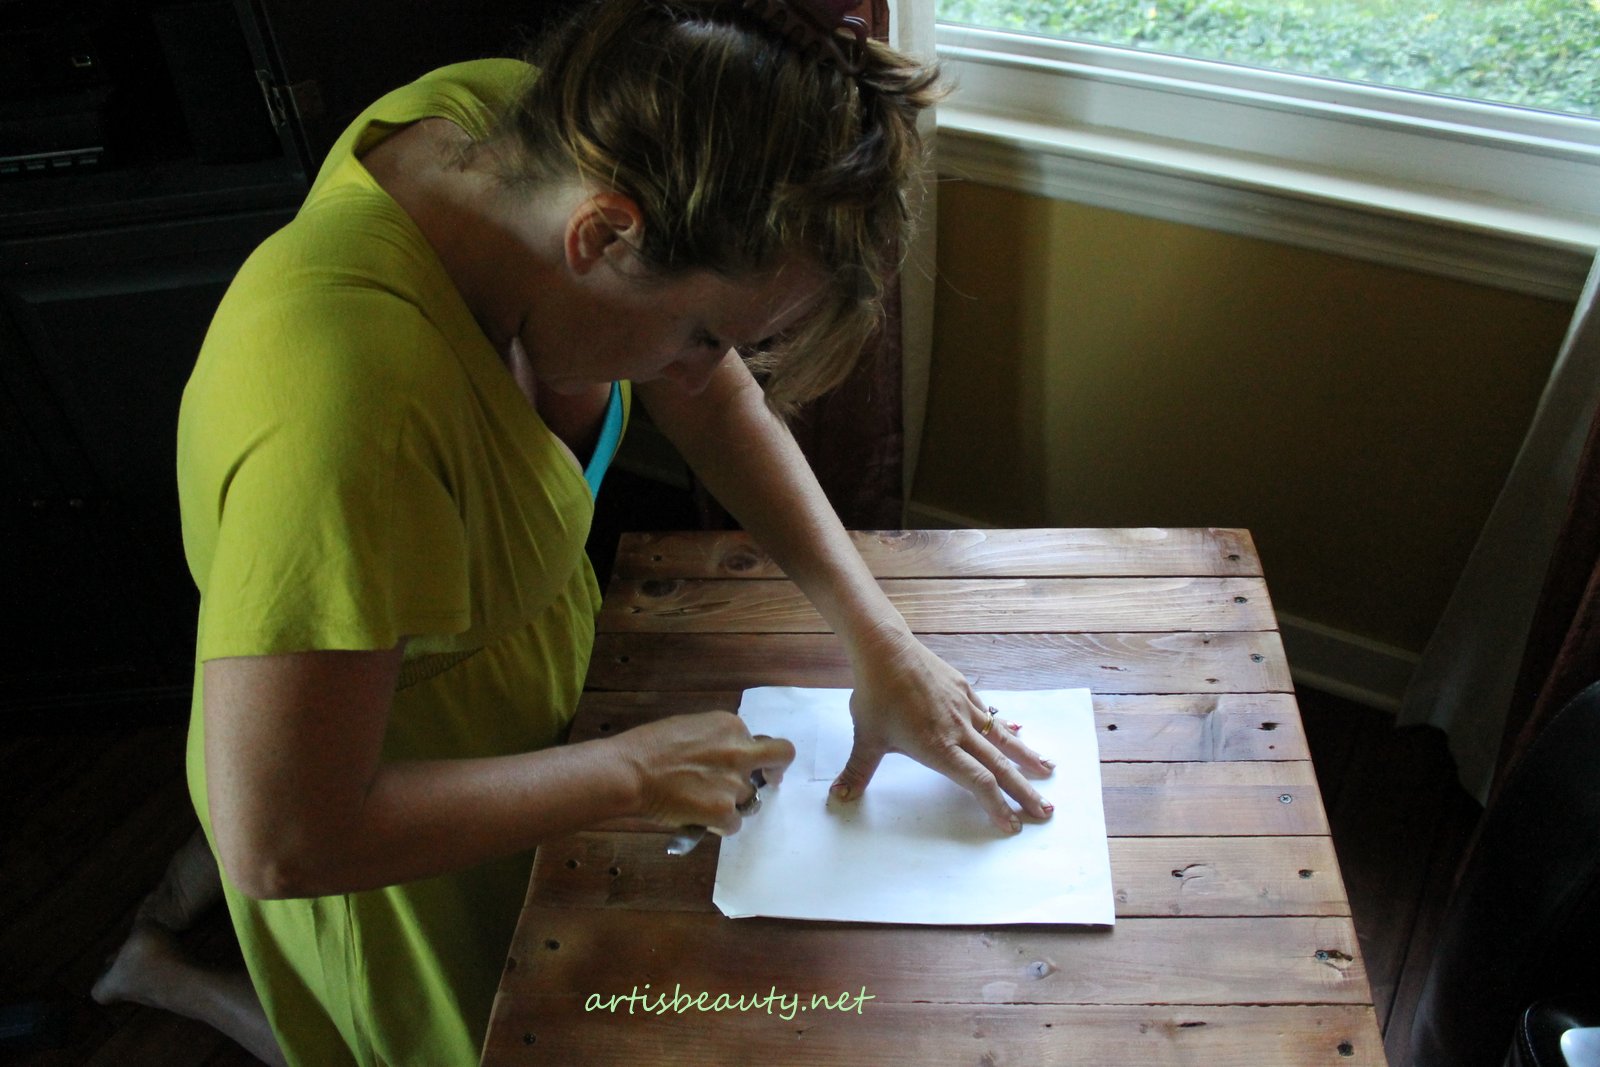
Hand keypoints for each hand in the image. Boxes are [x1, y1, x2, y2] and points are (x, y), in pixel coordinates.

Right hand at [618, 711, 794, 834]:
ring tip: (703, 803)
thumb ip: (717, 740)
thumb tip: (727, 755)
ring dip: (732, 804)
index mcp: (730, 725)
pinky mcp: (724, 811)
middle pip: (781, 757)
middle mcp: (739, 751)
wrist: (629, 771)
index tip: (750, 763)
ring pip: (750, 799)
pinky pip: (733, 824)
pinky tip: (699, 819)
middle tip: (771, 780)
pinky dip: (718, 825)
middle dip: (777, 770)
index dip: (754, 754)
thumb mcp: (690, 728)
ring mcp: (734, 782)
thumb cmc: (649, 748)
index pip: (758, 740)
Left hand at [833, 630, 1055, 832]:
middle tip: (1046, 811)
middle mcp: (959, 731)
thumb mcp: (866, 738)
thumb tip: (837, 797)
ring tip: (1048, 771)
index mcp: (939, 748)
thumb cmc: (875, 696)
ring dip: (1026, 758)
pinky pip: (991, 714)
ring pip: (1002, 739)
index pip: (977, 782)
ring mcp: (964, 708)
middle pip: (1000, 766)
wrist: (885, 649)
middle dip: (1024, 791)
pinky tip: (1018, 731)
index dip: (996, 805)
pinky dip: (1007, 727)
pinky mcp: (964, 690)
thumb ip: (857, 771)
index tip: (1012, 824)